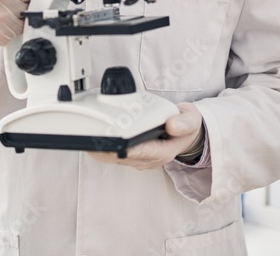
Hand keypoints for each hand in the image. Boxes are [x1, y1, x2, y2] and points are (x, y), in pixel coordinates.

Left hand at [88, 102, 203, 169]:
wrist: (186, 131)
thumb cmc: (185, 125)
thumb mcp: (191, 119)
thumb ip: (184, 123)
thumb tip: (172, 125)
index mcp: (164, 151)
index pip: (143, 152)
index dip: (127, 149)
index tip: (113, 144)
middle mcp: (150, 159)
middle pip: (124, 157)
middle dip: (107, 148)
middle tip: (91, 138)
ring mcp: (140, 160)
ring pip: (117, 159)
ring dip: (102, 150)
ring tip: (88, 138)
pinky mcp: (133, 157)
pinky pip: (115, 156)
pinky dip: (104, 149)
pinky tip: (93, 141)